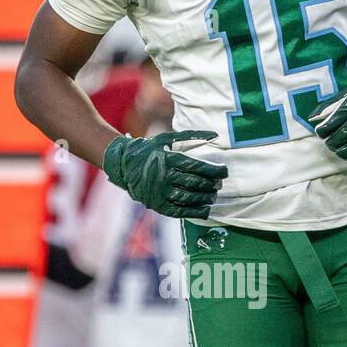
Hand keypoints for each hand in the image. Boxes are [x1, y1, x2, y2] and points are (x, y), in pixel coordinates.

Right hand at [103, 130, 226, 219]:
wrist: (123, 165)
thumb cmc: (149, 150)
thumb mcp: (166, 138)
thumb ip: (191, 136)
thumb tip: (215, 134)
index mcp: (167, 158)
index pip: (196, 166)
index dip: (213, 170)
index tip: (224, 171)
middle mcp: (163, 176)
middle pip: (194, 182)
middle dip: (211, 184)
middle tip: (220, 184)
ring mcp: (159, 192)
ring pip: (188, 197)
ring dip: (205, 198)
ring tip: (214, 196)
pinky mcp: (156, 205)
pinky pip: (179, 211)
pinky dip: (195, 212)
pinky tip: (206, 209)